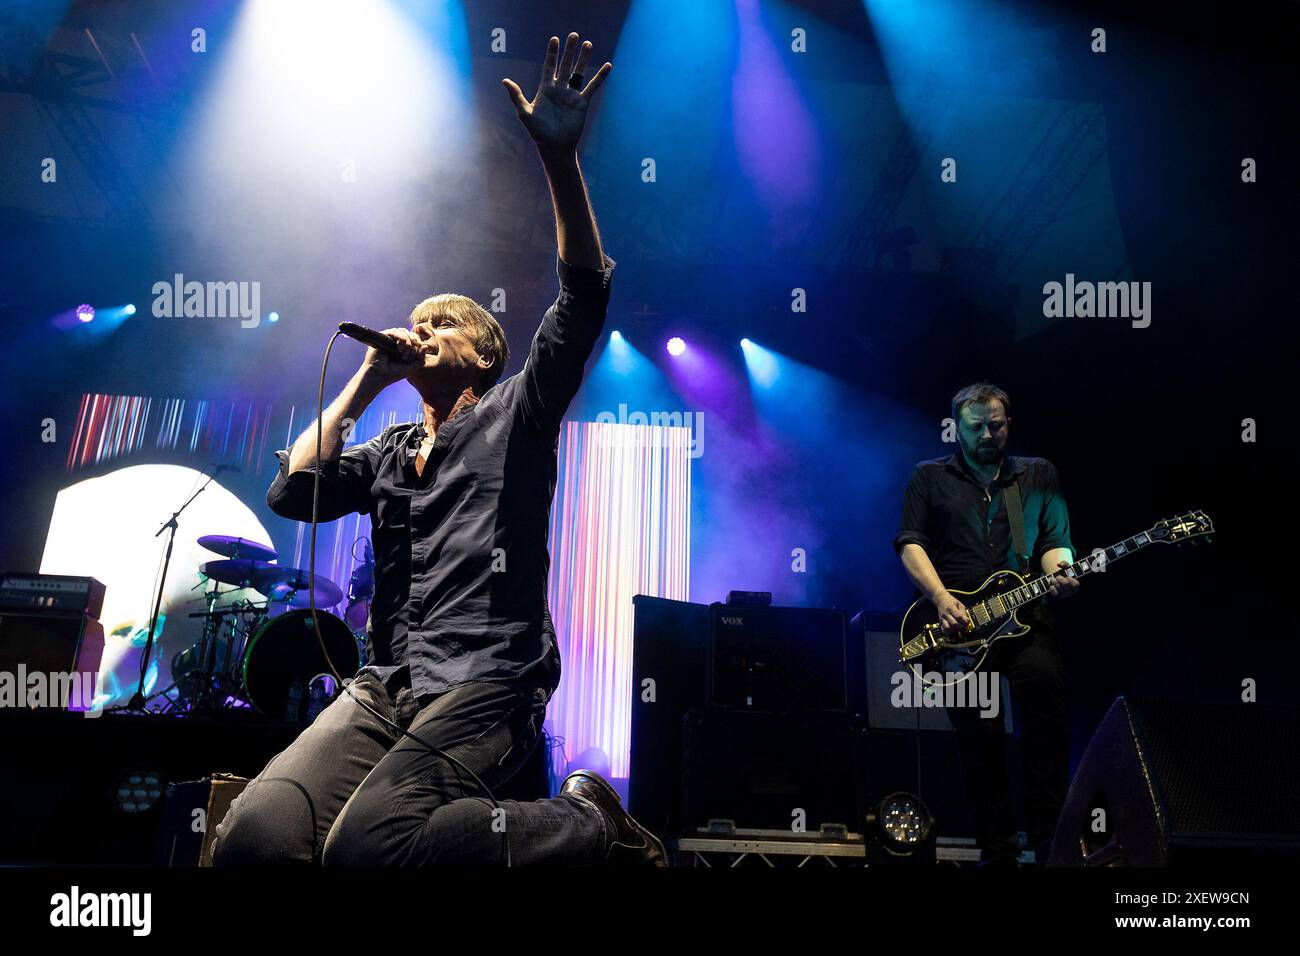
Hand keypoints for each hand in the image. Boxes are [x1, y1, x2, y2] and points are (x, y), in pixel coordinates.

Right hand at [360, 328, 426, 385]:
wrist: (379, 376)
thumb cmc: (394, 373)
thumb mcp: (412, 367)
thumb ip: (421, 358)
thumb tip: (425, 346)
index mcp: (405, 348)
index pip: (416, 339)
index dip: (419, 346)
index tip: (415, 357)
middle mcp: (397, 342)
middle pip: (411, 334)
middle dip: (414, 344)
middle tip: (409, 355)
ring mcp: (390, 338)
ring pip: (404, 331)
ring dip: (407, 342)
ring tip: (403, 354)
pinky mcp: (383, 337)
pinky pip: (394, 331)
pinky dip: (400, 338)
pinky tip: (400, 348)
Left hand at [502, 33, 611, 153]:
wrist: (555, 147)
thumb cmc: (538, 132)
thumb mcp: (525, 113)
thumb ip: (516, 96)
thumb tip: (505, 81)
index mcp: (545, 89)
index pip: (549, 66)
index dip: (552, 53)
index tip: (555, 39)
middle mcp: (559, 89)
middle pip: (565, 65)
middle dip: (569, 50)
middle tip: (573, 34)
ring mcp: (571, 95)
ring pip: (579, 72)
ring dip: (583, 59)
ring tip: (588, 44)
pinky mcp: (582, 103)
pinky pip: (592, 87)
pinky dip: (600, 77)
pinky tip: (607, 66)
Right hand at [933, 591, 970, 634]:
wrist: (940, 599)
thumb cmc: (950, 601)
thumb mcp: (959, 604)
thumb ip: (963, 612)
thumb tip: (967, 621)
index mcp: (951, 608)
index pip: (959, 617)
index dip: (965, 621)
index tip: (967, 622)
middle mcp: (946, 614)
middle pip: (954, 624)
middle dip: (961, 627)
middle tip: (965, 628)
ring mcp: (942, 619)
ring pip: (948, 628)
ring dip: (954, 631)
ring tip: (958, 630)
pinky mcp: (940, 622)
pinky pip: (943, 630)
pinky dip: (948, 632)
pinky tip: (952, 631)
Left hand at [1047, 560, 1080, 599]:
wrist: (1058, 581)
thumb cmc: (1065, 574)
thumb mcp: (1066, 568)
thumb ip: (1065, 563)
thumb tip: (1059, 564)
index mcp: (1076, 586)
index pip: (1076, 584)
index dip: (1071, 580)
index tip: (1067, 577)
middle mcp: (1071, 592)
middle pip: (1065, 584)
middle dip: (1060, 578)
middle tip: (1058, 576)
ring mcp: (1065, 595)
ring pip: (1059, 588)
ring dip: (1054, 581)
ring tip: (1052, 579)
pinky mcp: (1058, 597)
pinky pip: (1055, 593)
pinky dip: (1052, 588)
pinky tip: (1052, 585)